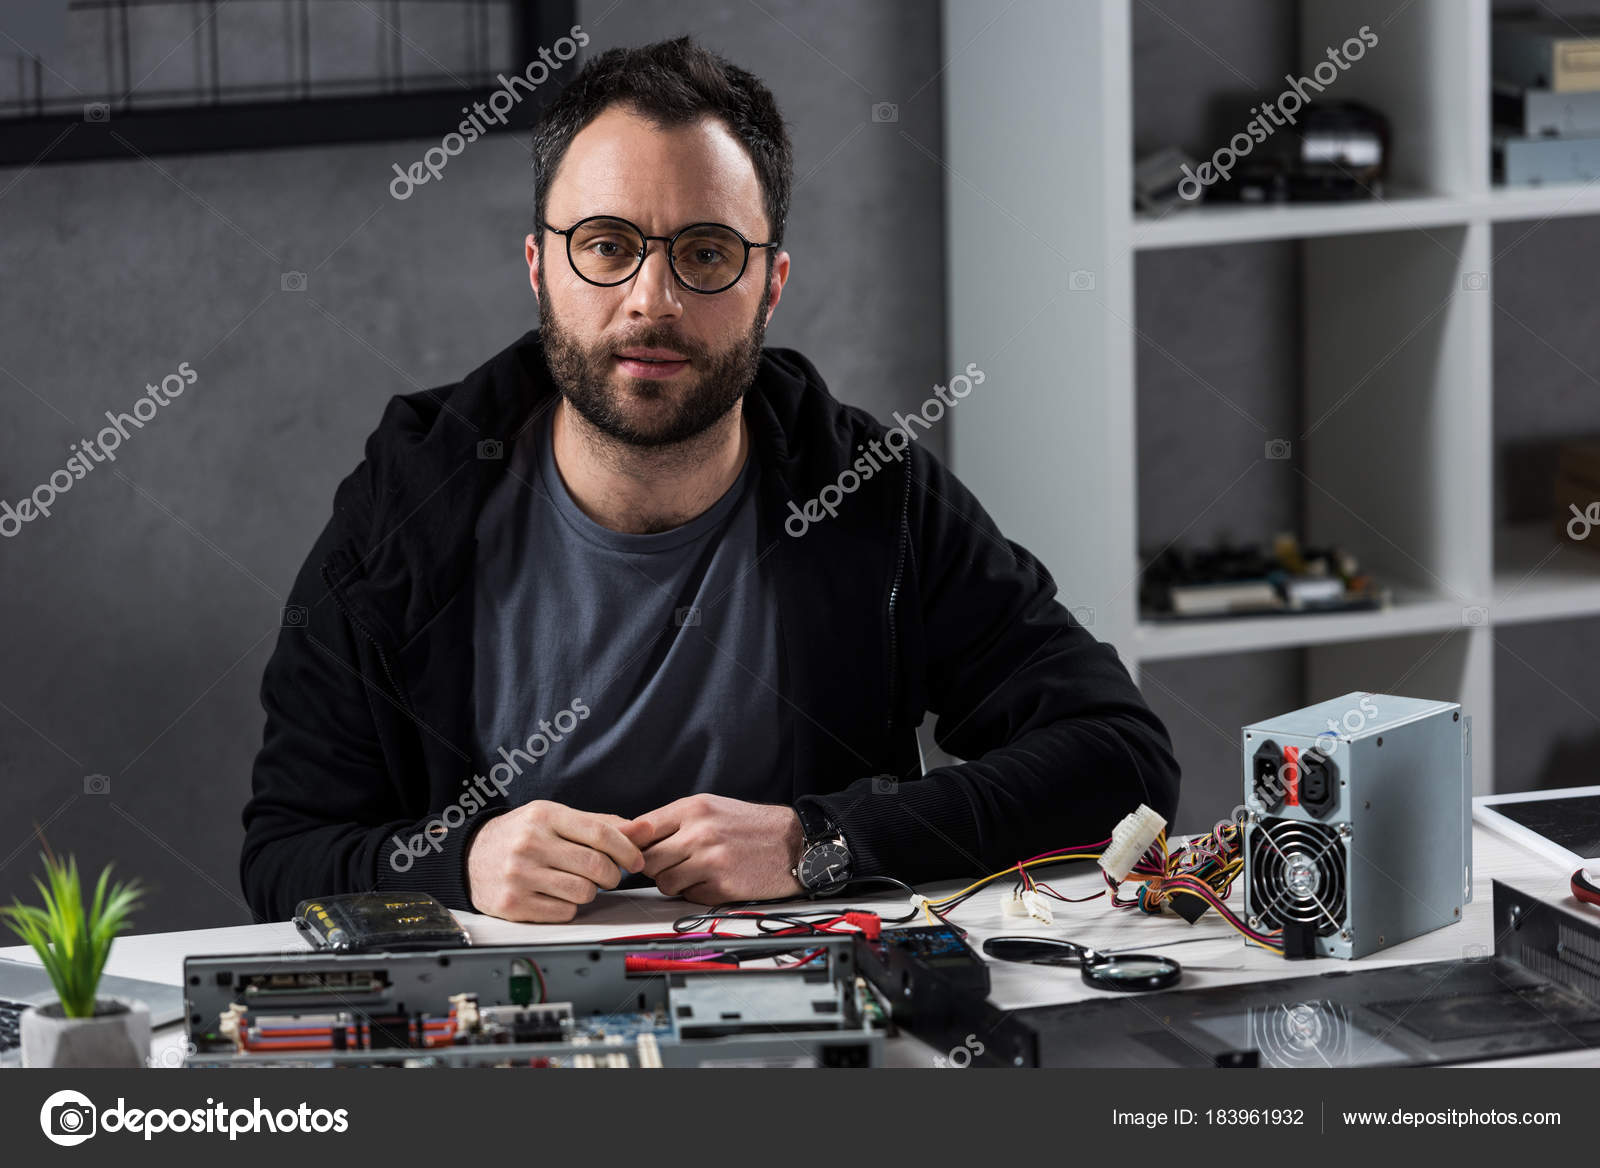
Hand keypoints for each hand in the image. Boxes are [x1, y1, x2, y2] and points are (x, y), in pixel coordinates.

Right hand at [466, 800, 649, 921]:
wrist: (470, 855)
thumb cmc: (521, 834)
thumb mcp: (555, 817)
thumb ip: (600, 824)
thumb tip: (644, 829)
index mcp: (544, 816)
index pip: (601, 834)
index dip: (628, 850)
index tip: (636, 860)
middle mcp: (530, 843)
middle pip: (596, 866)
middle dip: (612, 874)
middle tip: (608, 875)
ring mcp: (519, 875)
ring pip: (583, 893)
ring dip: (590, 892)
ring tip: (578, 882)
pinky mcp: (513, 904)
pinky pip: (564, 912)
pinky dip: (569, 906)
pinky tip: (557, 894)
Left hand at [632, 794, 804, 904]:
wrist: (795, 843)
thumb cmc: (752, 826)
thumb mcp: (712, 808)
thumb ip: (675, 820)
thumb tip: (636, 838)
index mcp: (694, 808)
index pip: (642, 828)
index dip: (636, 844)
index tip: (639, 851)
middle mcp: (699, 833)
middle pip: (648, 860)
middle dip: (656, 866)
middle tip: (673, 863)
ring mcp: (710, 861)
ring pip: (665, 882)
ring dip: (675, 882)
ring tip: (697, 872)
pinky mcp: (722, 887)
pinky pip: (688, 897)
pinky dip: (697, 893)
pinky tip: (715, 880)